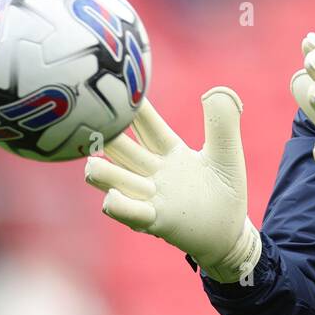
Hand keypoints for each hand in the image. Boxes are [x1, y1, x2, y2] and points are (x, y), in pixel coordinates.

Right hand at [84, 89, 260, 282]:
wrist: (230, 234)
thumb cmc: (225, 192)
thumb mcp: (226, 154)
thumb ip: (222, 124)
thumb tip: (219, 91)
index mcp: (168, 151)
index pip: (145, 122)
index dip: (132, 104)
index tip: (115, 80)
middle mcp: (152, 171)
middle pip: (118, 147)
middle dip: (102, 133)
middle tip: (83, 116)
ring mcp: (150, 196)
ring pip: (113, 178)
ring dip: (101, 171)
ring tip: (92, 164)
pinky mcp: (155, 221)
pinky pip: (130, 212)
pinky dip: (120, 205)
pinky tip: (114, 198)